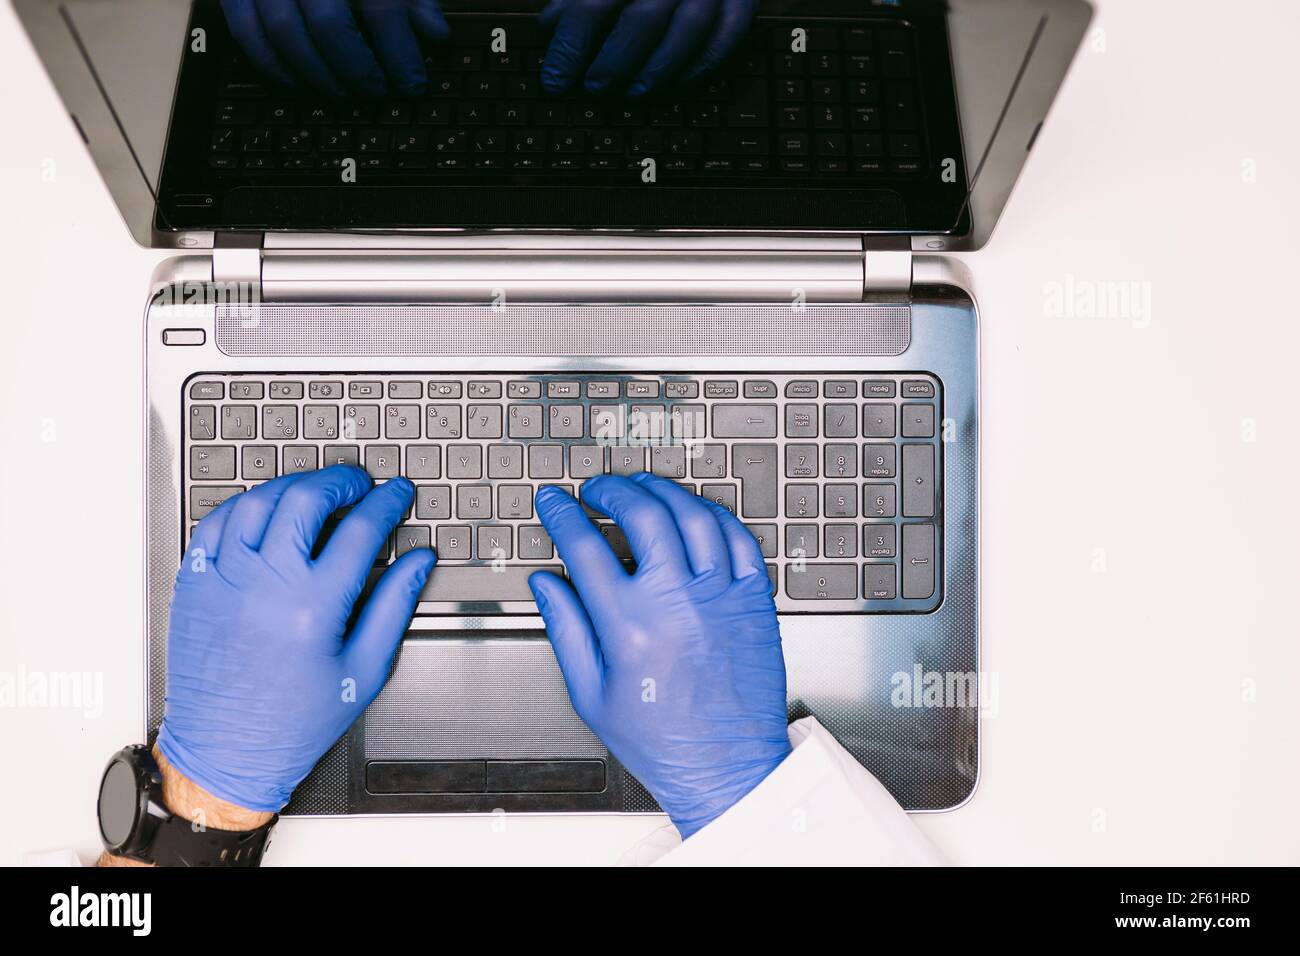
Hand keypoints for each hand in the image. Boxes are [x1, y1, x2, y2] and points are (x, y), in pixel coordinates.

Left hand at [156, 467, 435, 811]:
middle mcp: (264, 585)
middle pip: (306, 499)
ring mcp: (224, 580)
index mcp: (313, 607)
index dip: (387, 503)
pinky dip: (245, 506)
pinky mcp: (195, 585)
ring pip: (258, 501)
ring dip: (293, 486)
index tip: (396, 494)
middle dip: (340, 481)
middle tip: (358, 484)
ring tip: (316, 492)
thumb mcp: (365, 669)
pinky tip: (265, 511)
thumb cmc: (293, 722)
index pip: (360, 529)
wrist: (225, 753)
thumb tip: (417, 562)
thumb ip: (394, 606)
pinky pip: (215, 523)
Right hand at [219, 0, 449, 96]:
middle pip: (330, 24)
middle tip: (375, 94)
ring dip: (317, 76)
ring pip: (286, 33)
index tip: (413, 85)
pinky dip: (272, 66)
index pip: (383, 7)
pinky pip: (246, 32)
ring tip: (342, 95)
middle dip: (357, 70)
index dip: (401, 53)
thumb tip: (436, 35)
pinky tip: (297, 84)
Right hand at [529, 473, 790, 837]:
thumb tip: (546, 582)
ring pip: (693, 515)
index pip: (585, 547)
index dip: (562, 515)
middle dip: (611, 491)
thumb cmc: (662, 740)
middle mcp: (677, 603)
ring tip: (641, 488)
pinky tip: (694, 512)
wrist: (727, 768)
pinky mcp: (753, 602)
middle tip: (597, 489)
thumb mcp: (591, 693)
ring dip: (662, 491)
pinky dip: (713, 515)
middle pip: (642, 515)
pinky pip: (738, 538)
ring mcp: (720, 597)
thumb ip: (566, 629)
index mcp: (630, 627)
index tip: (554, 502)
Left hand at [539, 0, 757, 95]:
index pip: (591, 3)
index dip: (570, 46)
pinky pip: (730, 32)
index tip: (555, 79)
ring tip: (634, 93)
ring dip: (659, 70)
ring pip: (689, 31)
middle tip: (594, 89)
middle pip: (642, 20)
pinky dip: (706, 62)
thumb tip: (550, 24)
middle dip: (614, 62)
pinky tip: (681, 81)